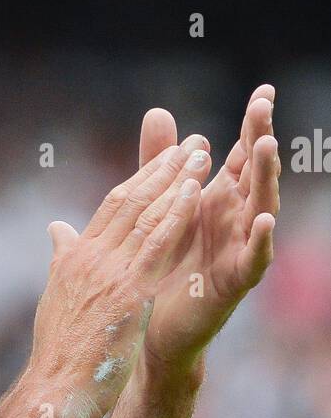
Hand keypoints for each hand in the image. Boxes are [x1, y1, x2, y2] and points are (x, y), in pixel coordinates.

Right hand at [31, 139, 211, 417]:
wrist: (54, 389)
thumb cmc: (58, 354)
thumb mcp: (56, 298)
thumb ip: (62, 259)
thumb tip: (56, 228)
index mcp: (74, 258)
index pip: (111, 207)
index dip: (140, 179)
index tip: (164, 159)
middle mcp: (89, 257)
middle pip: (129, 200)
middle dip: (162, 168)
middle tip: (190, 144)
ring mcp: (109, 272)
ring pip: (146, 214)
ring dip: (176, 181)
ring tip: (200, 154)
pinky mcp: (129, 292)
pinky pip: (158, 244)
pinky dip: (177, 214)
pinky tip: (196, 192)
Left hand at [137, 83, 279, 380]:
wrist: (151, 326)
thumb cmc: (163, 263)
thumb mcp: (160, 205)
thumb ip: (160, 161)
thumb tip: (159, 110)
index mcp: (219, 199)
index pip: (240, 155)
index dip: (252, 125)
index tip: (263, 91)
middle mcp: (235, 219)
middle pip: (254, 173)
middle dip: (260, 138)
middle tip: (263, 106)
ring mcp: (239, 248)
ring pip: (260, 208)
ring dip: (265, 178)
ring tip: (265, 148)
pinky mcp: (235, 281)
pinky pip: (255, 259)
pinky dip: (262, 239)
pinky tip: (265, 219)